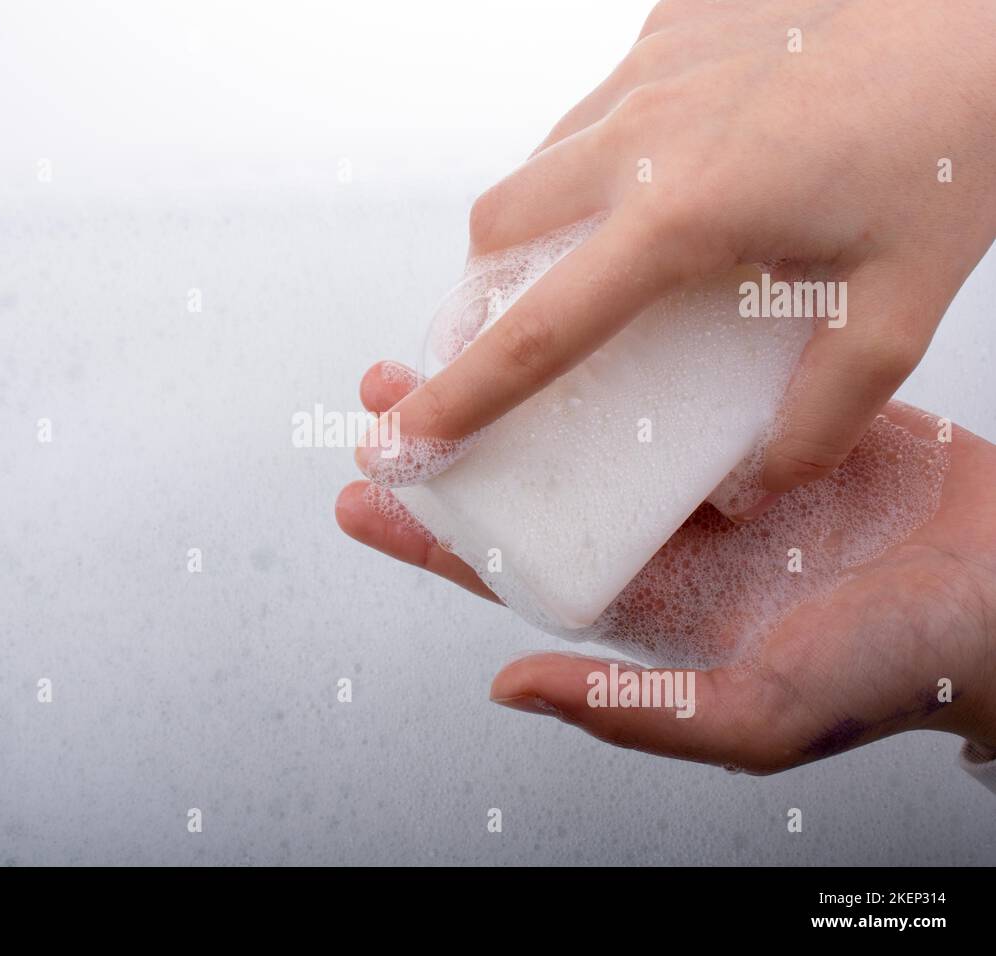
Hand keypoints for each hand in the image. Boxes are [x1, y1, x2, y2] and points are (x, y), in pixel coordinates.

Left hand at [337, 361, 995, 771]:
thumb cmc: (898, 670)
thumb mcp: (756, 715)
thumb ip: (632, 711)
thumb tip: (509, 687)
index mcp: (647, 605)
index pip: (511, 571)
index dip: (432, 538)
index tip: (360, 495)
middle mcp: (663, 537)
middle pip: (533, 484)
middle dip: (457, 442)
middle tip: (386, 394)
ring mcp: (706, 474)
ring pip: (589, 422)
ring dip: (524, 382)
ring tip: (459, 338)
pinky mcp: (758, 420)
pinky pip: (671, 382)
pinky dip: (620, 348)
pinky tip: (580, 312)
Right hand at [355, 0, 995, 514]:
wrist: (982, 2)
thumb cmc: (952, 140)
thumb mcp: (903, 307)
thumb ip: (822, 416)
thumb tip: (754, 483)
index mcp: (682, 216)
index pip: (536, 333)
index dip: (459, 400)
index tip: (403, 439)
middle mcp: (638, 137)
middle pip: (496, 231)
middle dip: (480, 295)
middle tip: (517, 338)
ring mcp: (647, 69)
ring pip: (536, 163)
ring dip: (535, 225)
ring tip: (597, 261)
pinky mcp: (668, 23)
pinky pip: (593, 104)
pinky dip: (595, 157)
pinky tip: (667, 172)